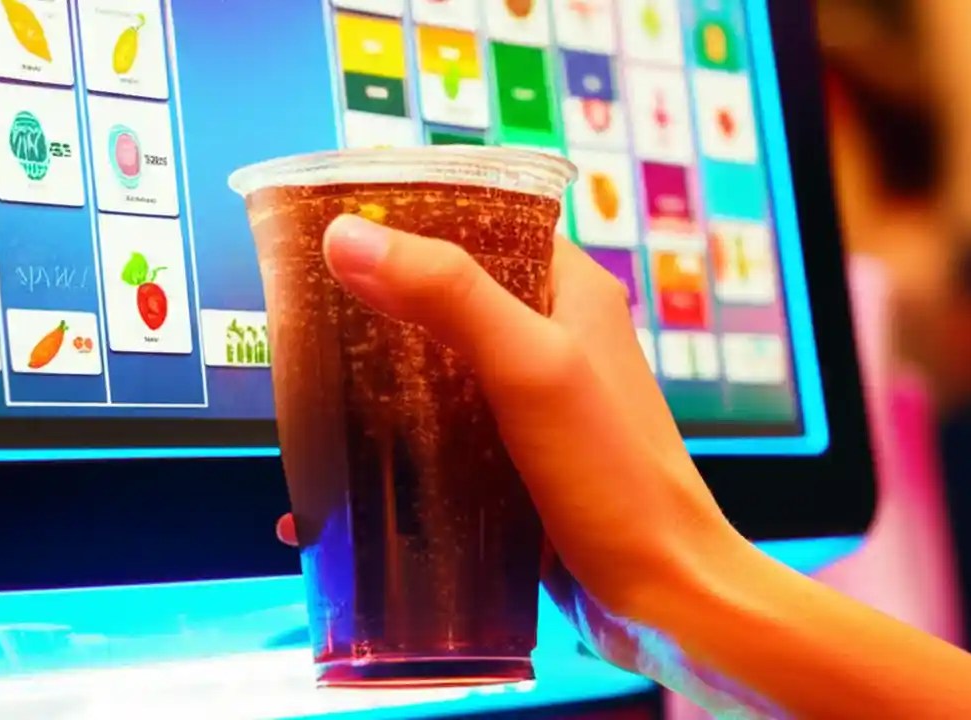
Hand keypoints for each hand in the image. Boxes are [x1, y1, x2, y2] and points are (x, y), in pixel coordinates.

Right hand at [274, 214, 744, 659]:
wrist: (664, 598)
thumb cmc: (612, 477)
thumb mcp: (529, 369)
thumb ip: (448, 296)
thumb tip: (348, 237)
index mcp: (571, 291)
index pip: (484, 222)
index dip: (412, 219)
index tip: (335, 231)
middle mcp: (554, 338)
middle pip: (449, 299)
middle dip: (378, 308)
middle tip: (306, 320)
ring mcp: (534, 405)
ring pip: (440, 371)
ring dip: (381, 381)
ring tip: (311, 394)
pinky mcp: (515, 462)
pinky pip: (445, 435)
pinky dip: (399, 443)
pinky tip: (347, 476)